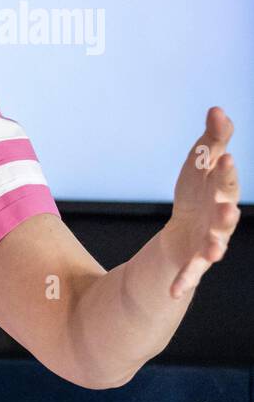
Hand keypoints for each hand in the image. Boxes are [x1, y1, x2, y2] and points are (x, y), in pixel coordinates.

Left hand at [163, 107, 240, 298]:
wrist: (187, 228)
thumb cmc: (198, 190)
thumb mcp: (201, 163)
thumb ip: (212, 140)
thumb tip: (217, 109)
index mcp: (222, 191)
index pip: (225, 180)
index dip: (226, 170)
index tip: (224, 157)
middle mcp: (221, 218)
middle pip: (225, 214)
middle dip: (227, 210)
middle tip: (228, 205)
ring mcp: (210, 241)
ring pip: (216, 245)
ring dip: (216, 246)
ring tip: (215, 248)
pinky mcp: (194, 261)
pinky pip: (190, 273)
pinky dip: (184, 282)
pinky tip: (174, 292)